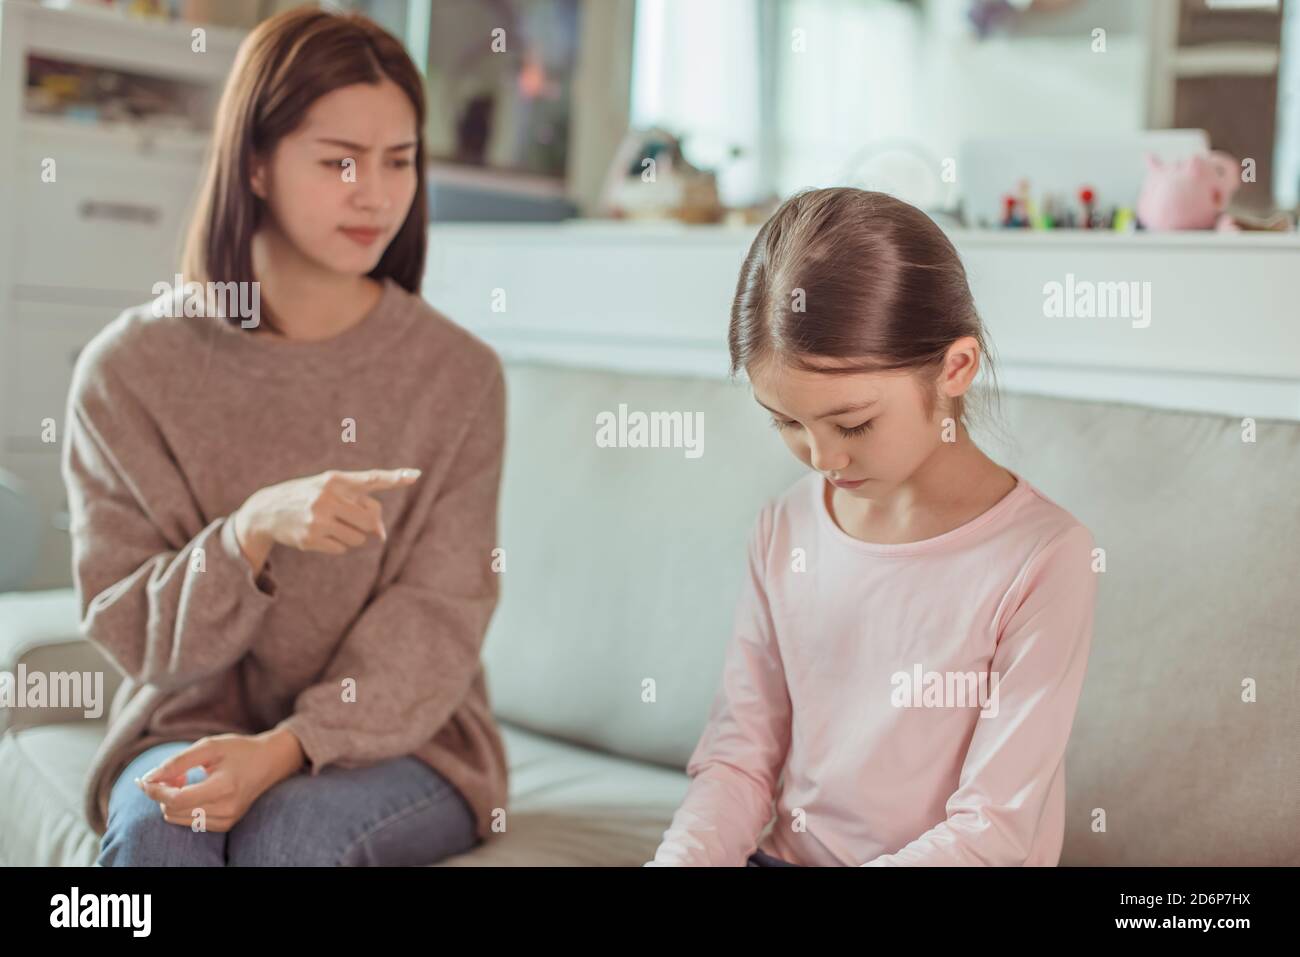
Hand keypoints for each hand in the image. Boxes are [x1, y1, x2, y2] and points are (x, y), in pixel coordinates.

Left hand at [136, 730, 304, 832]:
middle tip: (172, 773)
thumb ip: (177, 762)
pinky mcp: (225, 825)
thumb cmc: (239, 750)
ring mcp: (227, 819)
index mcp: (224, 787)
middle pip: (173, 811)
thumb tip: (149, 779)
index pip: (177, 799)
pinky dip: (183, 807)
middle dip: (163, 793)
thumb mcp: (209, 746)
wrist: (271, 762)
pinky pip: (189, 821)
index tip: (144, 779)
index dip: (155, 791)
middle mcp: (226, 809)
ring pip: (177, 818)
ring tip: (185, 780)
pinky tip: (195, 790)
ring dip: (172, 800)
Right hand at [233, 468, 420, 571]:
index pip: (371, 478)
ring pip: (359, 538)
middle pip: (371, 520)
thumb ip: (362, 504)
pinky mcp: (310, 539)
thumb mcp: (332, 490)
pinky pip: (342, 549)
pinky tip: (319, 534)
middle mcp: (327, 497)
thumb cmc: (310, 496)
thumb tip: (382, 535)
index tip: (415, 475)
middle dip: (367, 524)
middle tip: (349, 519)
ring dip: (352, 536)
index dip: (395, 477)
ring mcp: (318, 519)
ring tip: (331, 525)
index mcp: (335, 479)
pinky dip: (337, 544)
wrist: (267, 510)